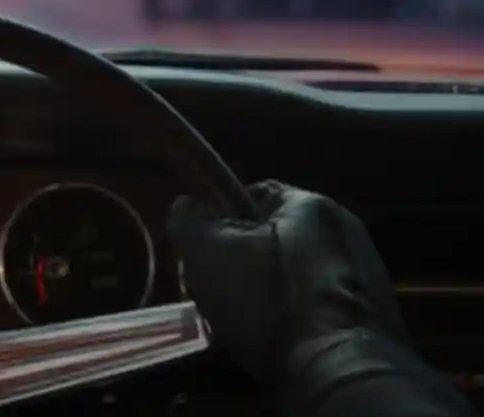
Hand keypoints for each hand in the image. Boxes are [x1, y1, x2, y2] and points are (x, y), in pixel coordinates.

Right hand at [168, 180, 406, 382]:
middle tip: (221, 291)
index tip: (205, 253)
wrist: (342, 371)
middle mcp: (346, 227)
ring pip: (298, 271)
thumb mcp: (208, 256)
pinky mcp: (377, 312)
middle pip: (276, 235)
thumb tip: (186, 205)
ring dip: (272, 290)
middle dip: (245, 260)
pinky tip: (283, 339)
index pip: (253, 193)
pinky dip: (300, 315)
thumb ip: (189, 221)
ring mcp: (367, 271)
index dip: (221, 221)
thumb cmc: (271, 302)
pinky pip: (322, 302)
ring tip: (250, 321)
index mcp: (309, 204)